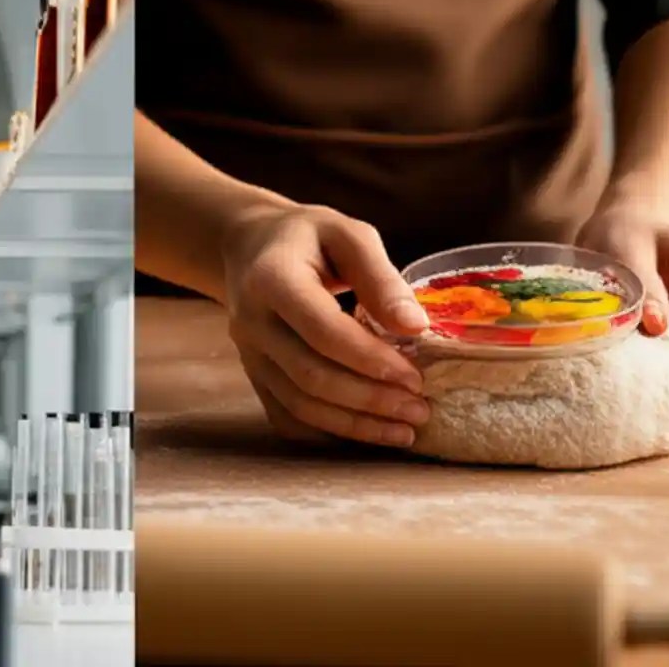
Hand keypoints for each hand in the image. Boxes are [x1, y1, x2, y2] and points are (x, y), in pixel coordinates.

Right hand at [220, 203, 431, 445]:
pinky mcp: (254, 375)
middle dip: (369, 400)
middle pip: (311, 376)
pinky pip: (287, 416)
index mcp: (272, 279)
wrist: (249, 247)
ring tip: (403, 431)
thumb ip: (380, 278)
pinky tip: (366, 433)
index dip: (370, 359)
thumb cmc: (306, 237)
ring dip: (354, 424)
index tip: (415, 376)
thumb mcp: (347, 235)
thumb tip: (416, 327)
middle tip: (419, 411)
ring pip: (300, 404)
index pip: (322, 331)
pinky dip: (328, 431)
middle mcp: (252, 323)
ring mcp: (249, 354)